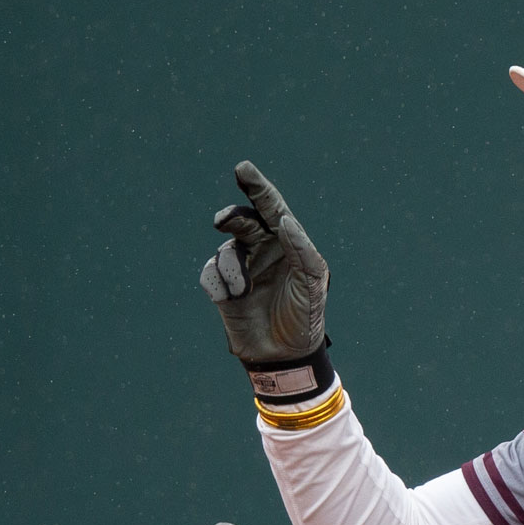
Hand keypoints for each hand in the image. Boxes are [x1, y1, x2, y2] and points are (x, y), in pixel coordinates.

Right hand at [198, 162, 329, 365]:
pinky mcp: (223, 289)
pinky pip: (210, 274)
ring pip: (224, 251)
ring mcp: (241, 269)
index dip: (257, 187)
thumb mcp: (313, 282)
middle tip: (223, 221)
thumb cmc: (305, 316)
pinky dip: (218, 285)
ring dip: (231, 269)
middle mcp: (262, 250)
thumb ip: (301, 249)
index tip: (243, 168)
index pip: (271, 208)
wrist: (285, 356)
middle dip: (231, 217)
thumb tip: (282, 221)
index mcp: (286, 243)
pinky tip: (232, 299)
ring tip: (243, 291)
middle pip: (241, 221)